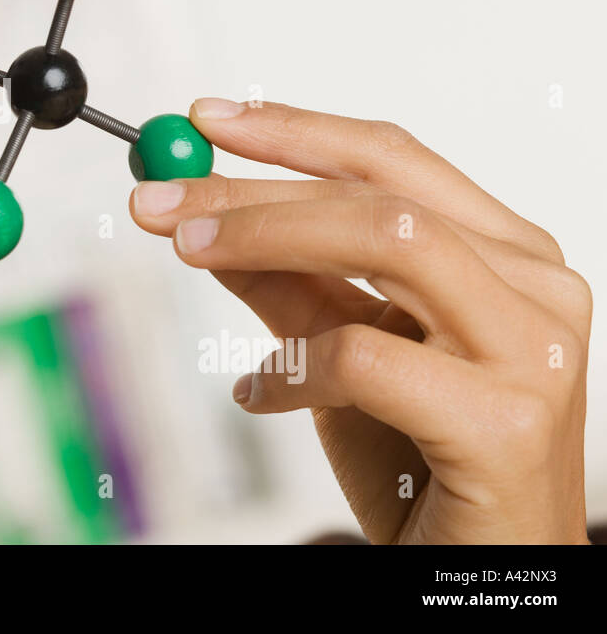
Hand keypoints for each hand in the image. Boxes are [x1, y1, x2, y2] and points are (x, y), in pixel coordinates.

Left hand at [129, 99, 590, 543]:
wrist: (475, 577)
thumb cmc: (422, 461)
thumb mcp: (340, 351)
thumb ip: (288, 281)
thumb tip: (204, 214)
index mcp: (506, 253)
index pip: (393, 158)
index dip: (295, 129)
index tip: (206, 119)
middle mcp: (536, 287)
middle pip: (380, 193)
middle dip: (254, 186)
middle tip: (160, 196)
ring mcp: (532, 351)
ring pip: (387, 240)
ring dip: (265, 236)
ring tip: (188, 250)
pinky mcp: (507, 423)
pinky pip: (365, 359)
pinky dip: (290, 368)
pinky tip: (257, 394)